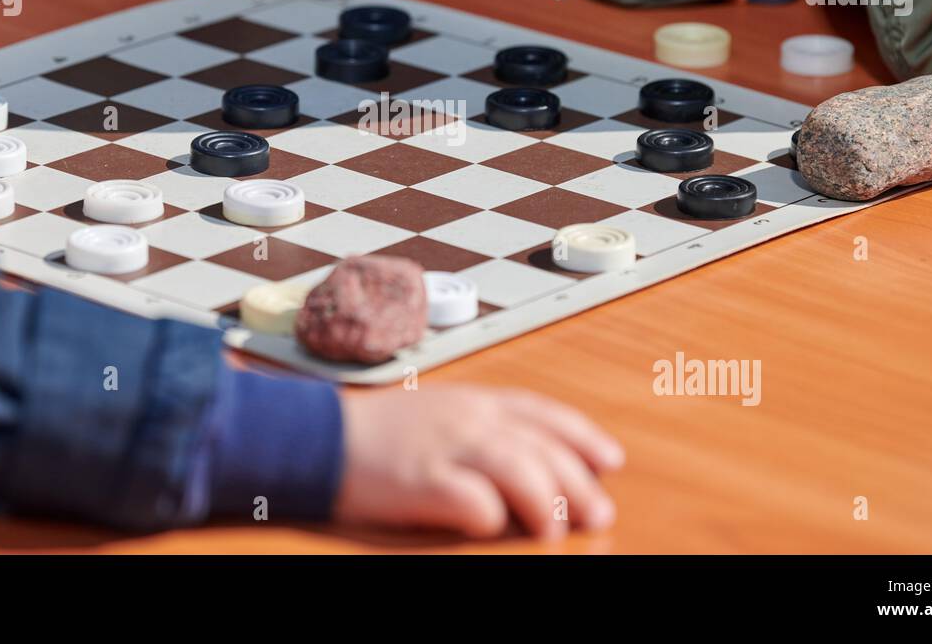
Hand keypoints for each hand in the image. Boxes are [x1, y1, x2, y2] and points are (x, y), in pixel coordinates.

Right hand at [336, 384, 623, 538]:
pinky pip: (468, 499)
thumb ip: (484, 426)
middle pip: (541, 447)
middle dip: (578, 481)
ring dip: (544, 501)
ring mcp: (445, 447)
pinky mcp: (421, 480)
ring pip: (518, 469)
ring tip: (555, 530)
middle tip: (599, 511)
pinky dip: (488, 514)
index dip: (582, 436)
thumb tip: (532, 454)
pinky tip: (493, 526)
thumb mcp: (440, 412)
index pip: (544, 414)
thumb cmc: (380, 430)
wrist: (321, 435)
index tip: (610, 459)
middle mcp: (468, 419)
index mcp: (475, 401)